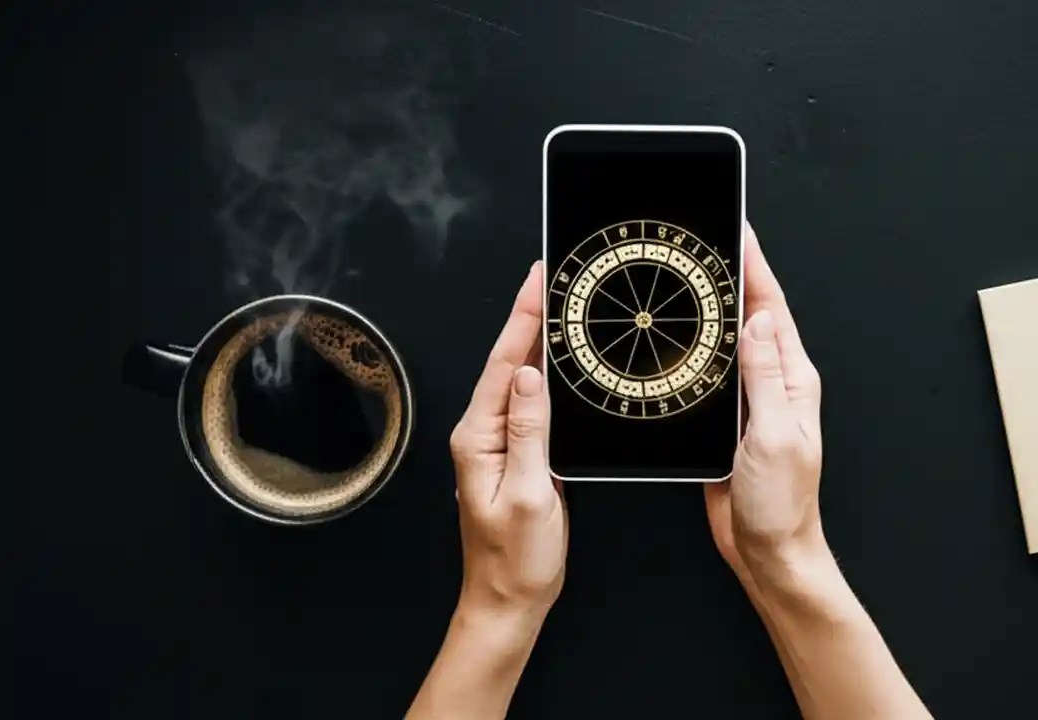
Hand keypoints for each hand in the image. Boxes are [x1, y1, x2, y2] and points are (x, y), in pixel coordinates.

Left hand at [448, 262, 566, 619]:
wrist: (507, 601)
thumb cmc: (516, 559)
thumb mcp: (529, 493)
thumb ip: (529, 432)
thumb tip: (531, 375)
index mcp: (478, 437)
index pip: (504, 365)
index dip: (522, 318)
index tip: (537, 280)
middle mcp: (481, 434)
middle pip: (508, 363)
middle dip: (528, 315)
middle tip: (549, 275)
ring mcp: (496, 444)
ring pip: (518, 380)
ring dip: (536, 340)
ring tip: (556, 303)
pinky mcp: (514, 455)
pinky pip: (529, 404)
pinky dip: (544, 374)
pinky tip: (558, 361)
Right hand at [705, 223, 826, 591]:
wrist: (766, 549)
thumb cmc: (782, 503)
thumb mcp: (775, 434)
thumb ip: (764, 377)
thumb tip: (757, 321)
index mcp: (793, 379)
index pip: (772, 309)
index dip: (756, 268)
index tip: (740, 232)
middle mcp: (774, 384)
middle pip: (750, 316)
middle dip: (731, 276)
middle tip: (706, 242)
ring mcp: (750, 401)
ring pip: (726, 343)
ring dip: (710, 311)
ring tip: (686, 277)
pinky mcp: (726, 421)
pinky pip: (710, 375)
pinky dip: (694, 351)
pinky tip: (676, 340)